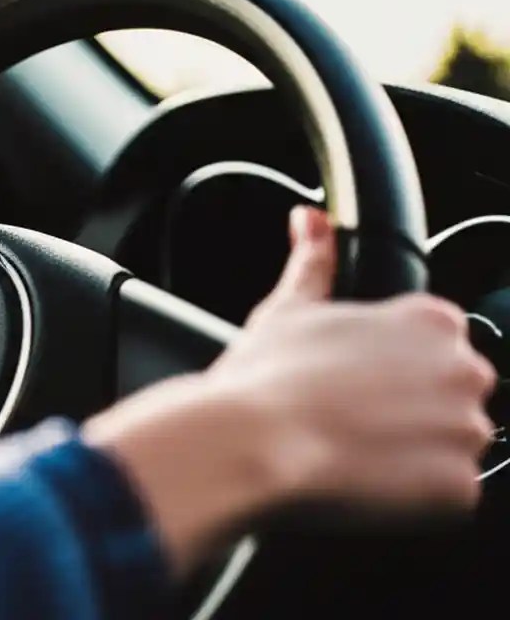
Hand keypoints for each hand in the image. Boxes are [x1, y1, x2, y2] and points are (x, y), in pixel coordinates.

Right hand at [85, 206, 495, 574]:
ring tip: (350, 456)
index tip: (353, 386)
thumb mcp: (288, 308)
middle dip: (409, 413)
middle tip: (348, 424)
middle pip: (450, 397)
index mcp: (430, 321)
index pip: (433, 347)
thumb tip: (309, 219)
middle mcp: (464, 370)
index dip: (388, 371)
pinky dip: (411, 499)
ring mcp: (466, 431)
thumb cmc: (264, 378)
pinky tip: (362, 483)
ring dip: (412, 457)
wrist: (251, 446)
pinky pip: (446, 496)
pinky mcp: (459, 488)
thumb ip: (313, 260)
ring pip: (450, 448)